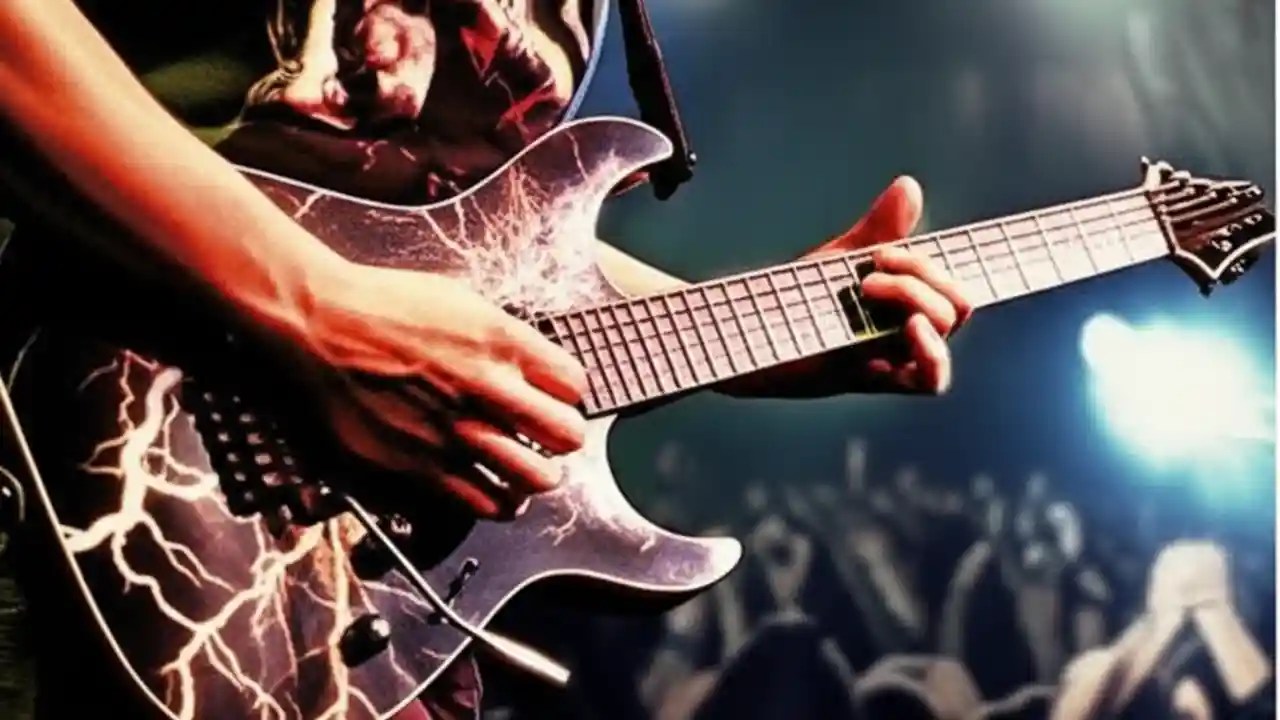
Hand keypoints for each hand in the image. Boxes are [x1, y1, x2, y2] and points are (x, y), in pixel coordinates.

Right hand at [273, 261, 587, 517]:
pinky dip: (494, 500)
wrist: (318, 326)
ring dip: (534, 476)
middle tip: (544, 437)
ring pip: (535, 481)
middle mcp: (488, 391)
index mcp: (502, 343)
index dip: (567, 394)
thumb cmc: (380, 306)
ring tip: (520, 468)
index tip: (554, 396)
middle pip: (569, 436)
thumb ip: (502, 337)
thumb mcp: (459, 300)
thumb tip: (527, 363)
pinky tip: (486, 487)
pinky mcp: (422, 466)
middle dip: (562, 438)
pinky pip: (483, 503)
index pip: (575, 385)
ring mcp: (457, 434)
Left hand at [727, 176, 970, 397]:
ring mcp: (894, 357)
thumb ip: (879, 230)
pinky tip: (910, 326)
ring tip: (869, 283)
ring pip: (943, 326)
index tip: (966, 240)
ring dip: (918, 295)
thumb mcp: (840, 260)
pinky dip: (931, 352)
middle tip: (875, 262)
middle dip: (925, 273)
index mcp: (906, 305)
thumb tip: (909, 186)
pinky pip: (927, 379)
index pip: (954, 287)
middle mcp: (907, 334)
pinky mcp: (875, 378)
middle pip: (955, 304)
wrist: (745, 334)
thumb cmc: (794, 303)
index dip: (966, 268)